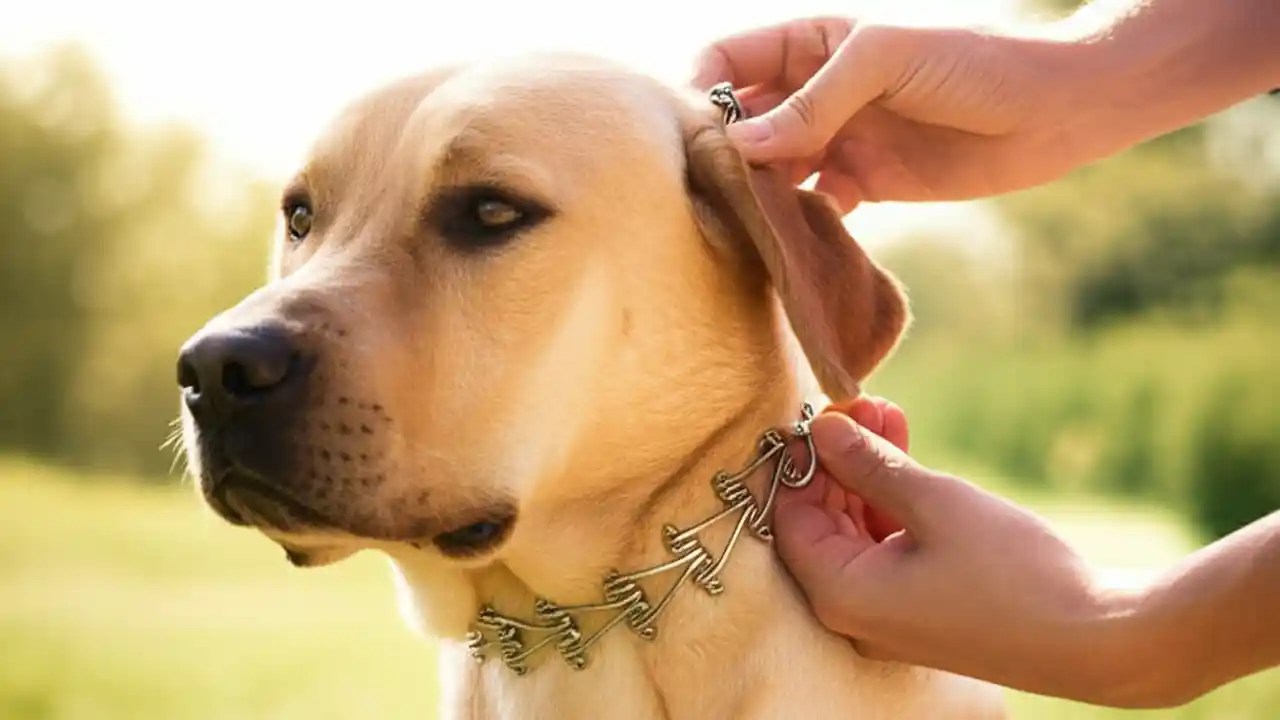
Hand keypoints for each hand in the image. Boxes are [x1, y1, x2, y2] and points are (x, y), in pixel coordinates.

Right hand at [691, 17, 1096, 209]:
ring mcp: (841, 136)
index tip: (691, 132)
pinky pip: (813, 204)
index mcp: (815, 42)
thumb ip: (811, 102)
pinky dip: (797, 219)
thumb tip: (740, 144)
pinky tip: (792, 234)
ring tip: (744, 219)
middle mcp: (819, 90)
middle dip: (723, 150)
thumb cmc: (973, 62)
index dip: (702, 90)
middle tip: (709, 188)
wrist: (1056, 110)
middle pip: (745, 119)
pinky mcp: (867, 182)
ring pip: (773, 168)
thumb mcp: (883, 62)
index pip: (731, 60)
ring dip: (756, 191)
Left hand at [775, 398, 1127, 703]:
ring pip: (858, 529)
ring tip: (886, 411)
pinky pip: (889, 546)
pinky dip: (895, 501)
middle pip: (823, 522)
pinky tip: (908, 450)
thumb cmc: (1013, 573)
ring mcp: (889, 614)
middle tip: (862, 401)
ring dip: (870, 472)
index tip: (822, 411)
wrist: (1099, 638)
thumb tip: (821, 427)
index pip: (790, 518)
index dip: (801, 460)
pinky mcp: (921, 607)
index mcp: (841, 595)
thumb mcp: (935, 502)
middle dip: (840, 458)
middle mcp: (854, 613)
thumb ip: (870, 464)